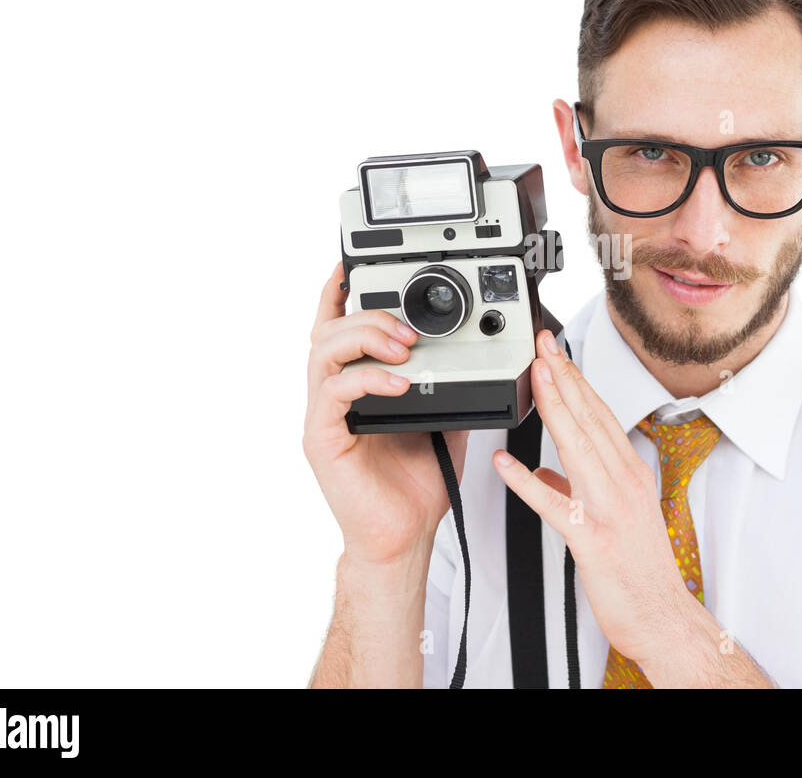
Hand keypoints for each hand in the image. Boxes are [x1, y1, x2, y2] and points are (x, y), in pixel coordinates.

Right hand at [302, 261, 468, 564]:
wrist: (405, 536)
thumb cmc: (417, 483)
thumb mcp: (446, 416)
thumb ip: (449, 380)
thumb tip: (478, 350)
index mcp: (356, 384)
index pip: (339, 324)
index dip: (342, 291)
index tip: (358, 265)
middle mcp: (334, 393)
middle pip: (328, 327)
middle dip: (368, 311)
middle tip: (408, 326)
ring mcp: (325, 415)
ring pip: (323, 350)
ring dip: (365, 337)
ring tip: (404, 346)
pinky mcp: (323, 439)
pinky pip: (334, 393)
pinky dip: (367, 380)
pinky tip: (399, 383)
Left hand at [490, 329, 693, 668]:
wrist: (664, 617)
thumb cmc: (641, 570)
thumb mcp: (616, 516)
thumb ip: (579, 488)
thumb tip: (546, 470)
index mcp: (627, 474)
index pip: (598, 415)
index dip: (575, 380)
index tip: (556, 353)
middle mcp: (622, 483)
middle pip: (588, 419)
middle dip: (564, 377)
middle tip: (542, 343)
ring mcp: (609, 509)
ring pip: (577, 447)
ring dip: (555, 407)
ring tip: (535, 375)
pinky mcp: (592, 540)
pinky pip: (555, 505)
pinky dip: (527, 482)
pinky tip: (506, 464)